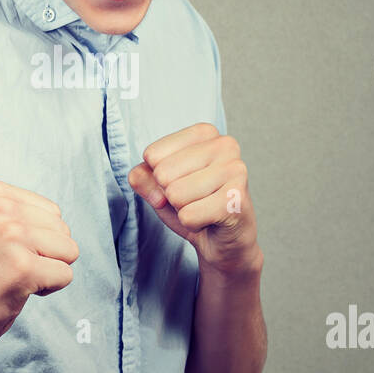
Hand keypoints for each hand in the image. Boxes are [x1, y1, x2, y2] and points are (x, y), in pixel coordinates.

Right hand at [0, 180, 78, 357]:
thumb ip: (23, 214)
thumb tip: (63, 221)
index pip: (53, 212)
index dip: (37, 238)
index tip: (3, 251)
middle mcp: (0, 207)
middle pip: (63, 229)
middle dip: (45, 254)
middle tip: (7, 267)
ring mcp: (10, 235)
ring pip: (69, 251)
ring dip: (47, 271)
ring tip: (12, 276)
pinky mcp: (21, 266)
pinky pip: (65, 275)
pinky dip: (47, 289)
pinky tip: (16, 290)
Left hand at [128, 123, 260, 277]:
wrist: (224, 240)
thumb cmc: (194, 205)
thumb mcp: (160, 187)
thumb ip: (142, 176)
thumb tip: (137, 176)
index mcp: (205, 132)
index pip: (152, 154)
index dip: (158, 178)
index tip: (182, 183)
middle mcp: (224, 145)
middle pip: (163, 174)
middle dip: (171, 196)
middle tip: (194, 200)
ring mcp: (234, 170)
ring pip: (175, 195)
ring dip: (183, 210)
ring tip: (203, 209)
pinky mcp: (236, 199)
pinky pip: (188, 216)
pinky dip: (192, 224)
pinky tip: (210, 220)